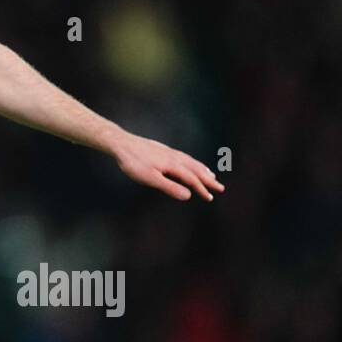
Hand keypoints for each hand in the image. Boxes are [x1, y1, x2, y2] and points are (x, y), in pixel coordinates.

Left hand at [109, 131, 225, 201]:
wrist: (121, 143)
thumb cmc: (133, 162)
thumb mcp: (150, 178)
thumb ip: (169, 187)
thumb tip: (188, 195)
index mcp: (173, 165)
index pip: (192, 179)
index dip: (202, 189)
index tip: (211, 198)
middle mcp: (174, 157)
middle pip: (195, 169)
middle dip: (208, 179)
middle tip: (220, 188)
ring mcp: (169, 152)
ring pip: (190, 161)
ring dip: (202, 169)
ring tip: (211, 174)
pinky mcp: (163, 150)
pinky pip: (183, 157)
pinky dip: (191, 162)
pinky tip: (188, 163)